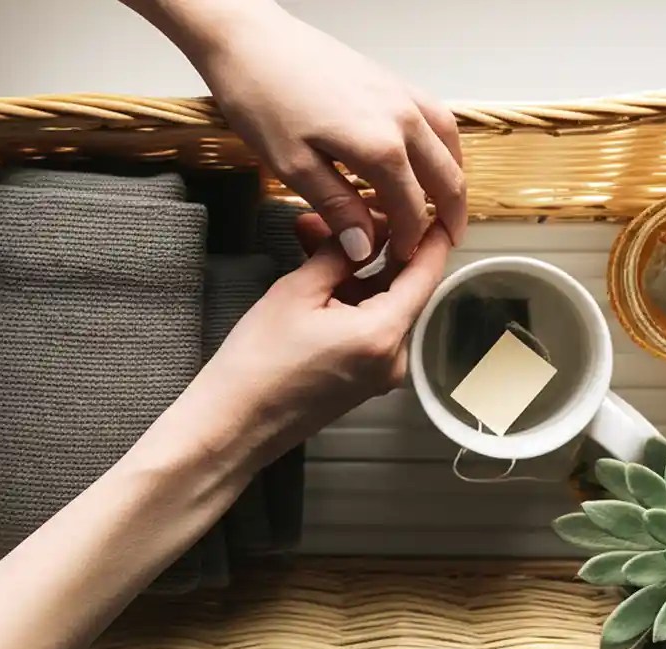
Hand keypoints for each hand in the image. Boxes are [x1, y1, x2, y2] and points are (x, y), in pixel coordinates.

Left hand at [149, 0, 466, 262]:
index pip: (412, 208)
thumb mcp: (292, 165)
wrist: (250, 39)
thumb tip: (364, 248)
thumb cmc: (262, 98)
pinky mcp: (392, 80)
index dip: (408, 240)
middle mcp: (403, 118)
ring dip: (452, 179)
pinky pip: (436, 118)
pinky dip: (443, 146)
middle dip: (448, 216)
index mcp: (380, 147)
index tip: (397, 259)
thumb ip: (336, 207)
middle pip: (445, 177)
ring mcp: (402, 94)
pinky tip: (430, 158)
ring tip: (445, 207)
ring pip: (448, 145)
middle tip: (442, 245)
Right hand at [176, 219, 452, 469]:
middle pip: (404, 287)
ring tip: (318, 237)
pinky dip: (352, 299)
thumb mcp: (297, 292)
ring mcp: (380, 373)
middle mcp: (394, 358)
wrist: (232, 426)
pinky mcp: (363, 380)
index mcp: (384, 334)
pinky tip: (324, 274)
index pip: (425, 273)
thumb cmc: (258, 364)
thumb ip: (338, 254)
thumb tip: (361, 228)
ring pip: (383, 305)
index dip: (430, 235)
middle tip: (351, 210)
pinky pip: (369, 327)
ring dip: (358, 271)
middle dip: (377, 246)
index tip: (433, 206)